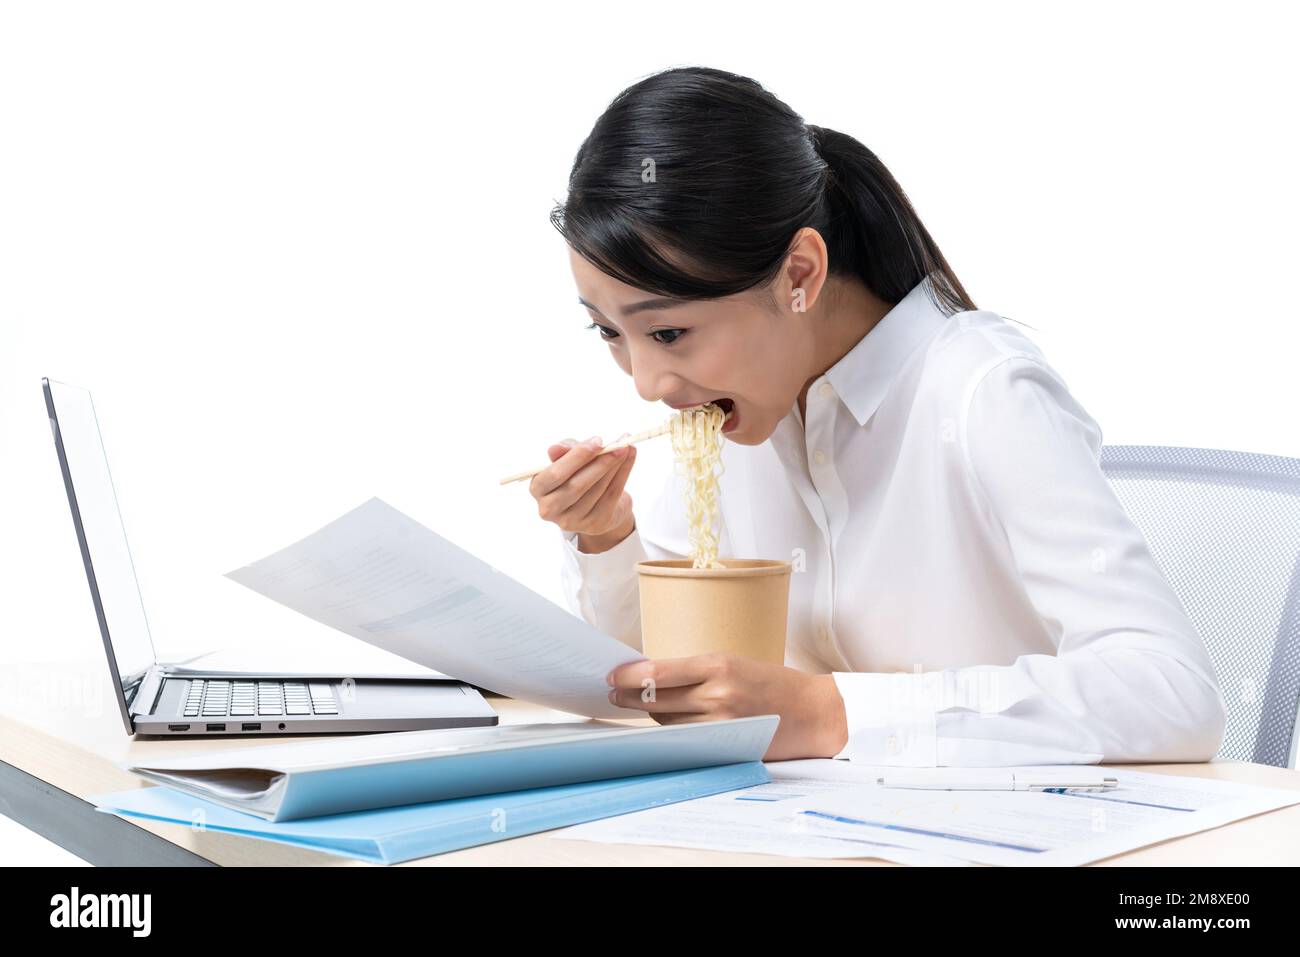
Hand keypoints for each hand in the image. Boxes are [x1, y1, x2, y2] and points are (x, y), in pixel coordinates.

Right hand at [530, 434, 636, 540]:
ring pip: (598, 490)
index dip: (576, 457)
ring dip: (615, 466)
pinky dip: (624, 474)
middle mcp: (550, 509)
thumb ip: (565, 451)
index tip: (597, 441)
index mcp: (538, 489)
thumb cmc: (575, 474)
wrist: (594, 501)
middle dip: (600, 462)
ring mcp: (572, 520)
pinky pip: (612, 496)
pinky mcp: (594, 523)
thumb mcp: (568, 459)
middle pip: (577, 485)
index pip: (555, 474)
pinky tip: (629, 457)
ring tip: (625, 447)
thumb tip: (556, 448)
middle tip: (617, 445)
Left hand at [605, 653, 847, 760]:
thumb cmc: (773, 683)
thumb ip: (698, 671)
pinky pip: (686, 741)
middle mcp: (717, 695)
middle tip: (612, 693)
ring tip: (644, 705)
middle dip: (629, 696)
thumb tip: (652, 676)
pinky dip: (674, 732)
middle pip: (656, 700)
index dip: (628, 676)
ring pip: (668, 722)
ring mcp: (721, 724)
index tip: (611, 675)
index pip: (659, 672)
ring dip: (652, 714)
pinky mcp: (726, 747)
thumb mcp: (735, 664)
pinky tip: (668, 725)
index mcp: (719, 666)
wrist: (814, 712)